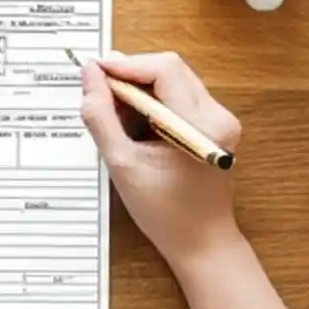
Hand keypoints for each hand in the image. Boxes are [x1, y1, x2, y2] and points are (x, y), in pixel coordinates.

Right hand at [79, 52, 242, 266]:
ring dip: (139, 89)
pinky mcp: (213, 125)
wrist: (201, 243)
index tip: (94, 72)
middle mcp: (218, 115)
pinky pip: (178, 97)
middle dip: (130, 76)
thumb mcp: (123, 164)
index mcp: (202, 124)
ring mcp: (219, 119)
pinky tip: (132, 123)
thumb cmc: (166, 213)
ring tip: (113, 113)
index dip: (126, 65)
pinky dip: (151, 102)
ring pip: (172, 81)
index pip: (164, 70)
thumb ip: (101, 117)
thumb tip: (89, 77)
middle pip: (169, 70)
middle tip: (98, 92)